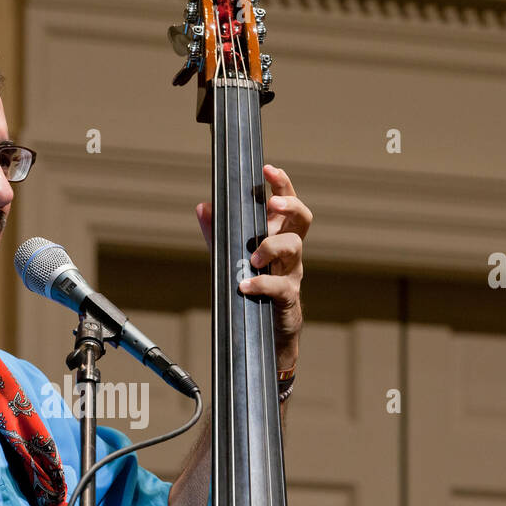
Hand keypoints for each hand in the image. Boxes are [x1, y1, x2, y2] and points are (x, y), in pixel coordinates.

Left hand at [196, 164, 309, 370]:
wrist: (265, 336)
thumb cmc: (252, 290)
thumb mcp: (231, 258)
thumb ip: (218, 234)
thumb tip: (203, 207)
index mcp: (278, 237)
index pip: (287, 203)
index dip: (282, 184)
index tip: (268, 169)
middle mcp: (289, 252)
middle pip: (302, 219)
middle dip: (290, 205)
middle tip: (272, 202)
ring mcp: (291, 274)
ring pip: (294, 249)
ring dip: (271, 246)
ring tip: (253, 256)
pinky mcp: (288, 298)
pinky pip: (279, 287)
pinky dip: (260, 284)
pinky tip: (244, 285)